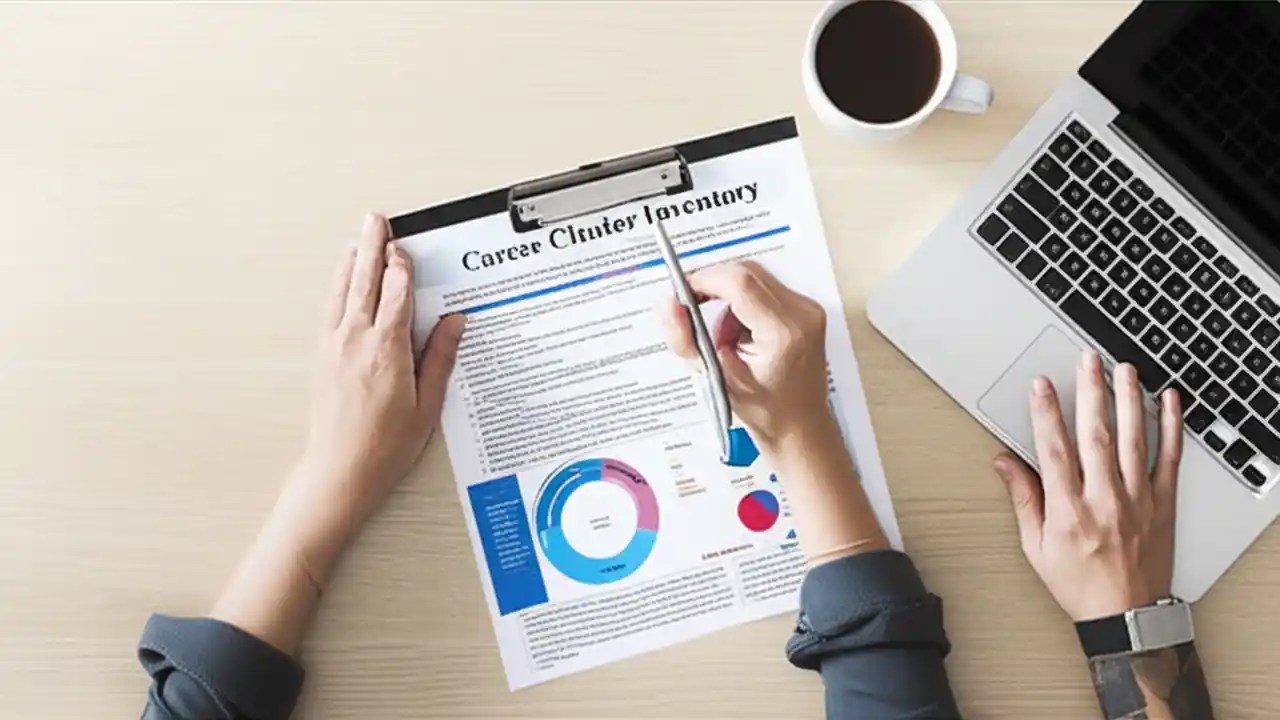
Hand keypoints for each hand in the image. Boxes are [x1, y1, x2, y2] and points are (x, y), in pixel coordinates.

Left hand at [276, 214, 464, 579]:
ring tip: (359, 237)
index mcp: (386, 351)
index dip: (403, 266)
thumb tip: (454, 323)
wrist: (339, 470)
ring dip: (352, 260)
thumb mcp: (427, 405)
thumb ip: (440, 358)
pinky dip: (339, 284)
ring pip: (342, 289)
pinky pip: (330, 307)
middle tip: (376, 220)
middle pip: (365, 280)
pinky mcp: (322, 355)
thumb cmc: (384, 446)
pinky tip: (342, 278)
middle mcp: (355, 341)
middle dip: (372, 246)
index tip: (407, 247)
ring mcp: (333, 346)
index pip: (397, 293)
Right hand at [656, 260, 829, 451]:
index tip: (683, 293)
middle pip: (746, 272)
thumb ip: (686, 340)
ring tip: (724, 338)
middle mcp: (802, 315)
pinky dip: (745, 303)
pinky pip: (767, 288)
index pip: (738, 283)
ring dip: (729, 296)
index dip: (704, 279)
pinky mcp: (809, 310)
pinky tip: (741, 336)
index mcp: (782, 334)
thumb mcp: (714, 379)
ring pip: (755, 277)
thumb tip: (669, 304)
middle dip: (713, 285)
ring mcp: (810, 310)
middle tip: (693, 309)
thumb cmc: (762, 413)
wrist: (800, 428)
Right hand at [994, 351, 1182, 620]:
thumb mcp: (1036, 546)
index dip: (1045, 415)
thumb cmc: (1079, 584)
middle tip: (1087, 361)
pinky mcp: (1162, 503)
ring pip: (1133, 440)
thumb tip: (1005, 463)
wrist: (1127, 616)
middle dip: (1090, 393)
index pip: (1054, 451)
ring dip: (1128, 400)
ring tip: (1123, 369)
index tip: (1040, 386)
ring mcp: (1137, 500)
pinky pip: (1169, 459)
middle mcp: (1104, 500)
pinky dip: (1170, 427)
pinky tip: (1167, 403)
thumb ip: (1023, 499)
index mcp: (1069, 511)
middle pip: (1096, 436)